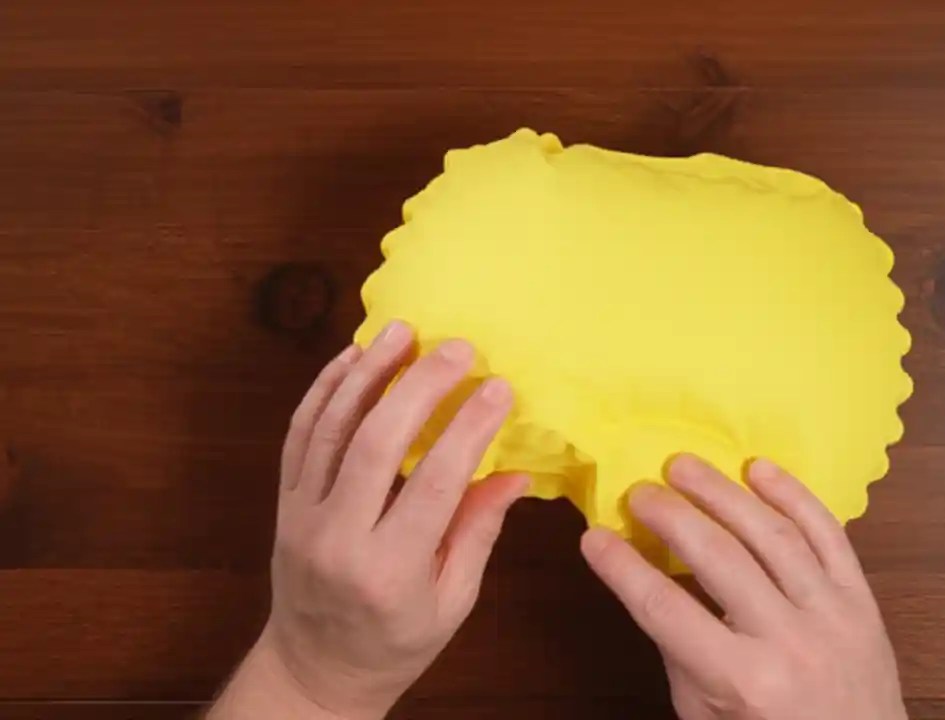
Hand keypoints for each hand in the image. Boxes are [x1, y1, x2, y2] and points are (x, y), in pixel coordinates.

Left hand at [210, 320, 525, 719]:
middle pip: (376, 444)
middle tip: (455, 347)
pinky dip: (323, 391)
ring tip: (401, 331)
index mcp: (390, 570)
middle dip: (418, 387)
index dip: (469, 430)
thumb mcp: (451, 602)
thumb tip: (515, 472)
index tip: (498, 388)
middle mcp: (338, 537)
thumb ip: (478, 533)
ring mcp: (303, 516)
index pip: (435, 484)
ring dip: (366, 373)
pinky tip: (351, 358)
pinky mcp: (284, 503)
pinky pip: (299, 435)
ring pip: (330, 429)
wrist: (314, 670)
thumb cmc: (396, 643)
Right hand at [581, 455, 905, 719]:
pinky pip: (829, 534)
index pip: (666, 609)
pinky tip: (760, 469)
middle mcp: (788, 640)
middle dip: (671, 516)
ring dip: (724, 492)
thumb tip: (649, 578)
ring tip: (685, 466)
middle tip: (638, 490)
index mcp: (742, 680)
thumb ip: (679, 650)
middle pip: (719, 558)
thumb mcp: (705, 714)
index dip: (623, 569)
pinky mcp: (862, 599)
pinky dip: (794, 496)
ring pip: (773, 535)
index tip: (593, 536)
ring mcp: (831, 614)